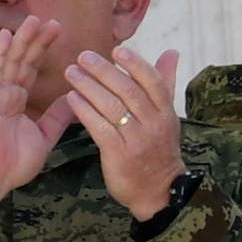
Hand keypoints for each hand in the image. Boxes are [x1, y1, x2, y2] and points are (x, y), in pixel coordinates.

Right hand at [0, 19, 66, 225]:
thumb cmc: (12, 163)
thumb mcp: (44, 135)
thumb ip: (57, 116)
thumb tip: (74, 97)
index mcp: (16, 101)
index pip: (31, 69)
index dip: (43, 50)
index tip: (58, 32)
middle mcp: (4, 93)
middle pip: (22, 59)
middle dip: (36, 39)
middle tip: (52, 20)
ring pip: (9, 60)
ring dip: (20, 39)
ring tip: (33, 19)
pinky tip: (6, 35)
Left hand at [72, 47, 186, 222]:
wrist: (158, 190)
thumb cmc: (157, 149)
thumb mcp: (166, 117)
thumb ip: (164, 84)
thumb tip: (171, 52)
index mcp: (166, 112)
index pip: (153, 82)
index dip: (136, 65)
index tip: (117, 50)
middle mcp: (154, 123)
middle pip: (129, 91)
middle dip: (104, 71)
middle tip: (83, 56)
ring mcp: (137, 139)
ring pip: (112, 107)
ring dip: (89, 87)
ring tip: (71, 72)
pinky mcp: (119, 153)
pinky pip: (100, 127)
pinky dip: (84, 110)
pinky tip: (70, 98)